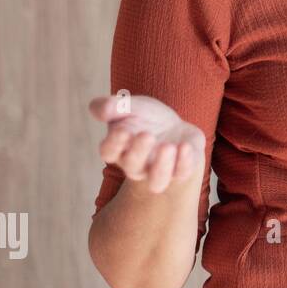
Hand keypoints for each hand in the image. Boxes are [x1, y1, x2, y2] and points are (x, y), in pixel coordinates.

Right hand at [88, 94, 205, 194]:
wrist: (173, 127)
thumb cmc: (145, 117)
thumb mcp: (130, 106)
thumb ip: (113, 106)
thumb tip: (101, 109)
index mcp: (118, 149)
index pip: (108, 152)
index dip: (114, 143)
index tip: (122, 130)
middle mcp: (136, 165)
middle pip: (132, 166)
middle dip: (139, 151)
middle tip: (147, 134)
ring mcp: (159, 171)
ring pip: (157, 181)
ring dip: (162, 166)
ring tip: (168, 147)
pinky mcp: (181, 170)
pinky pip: (182, 173)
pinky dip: (184, 162)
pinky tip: (185, 146)